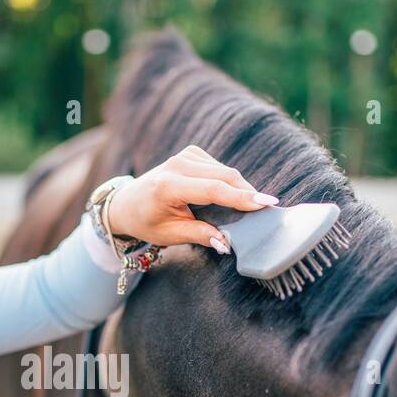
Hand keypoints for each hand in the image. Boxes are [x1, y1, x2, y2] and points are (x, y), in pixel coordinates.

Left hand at [104, 145, 277, 252]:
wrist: (127, 202)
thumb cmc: (147, 222)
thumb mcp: (170, 235)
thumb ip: (199, 235)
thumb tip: (228, 243)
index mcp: (168, 186)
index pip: (213, 190)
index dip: (242, 198)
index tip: (266, 203)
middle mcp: (177, 165)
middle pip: (225, 177)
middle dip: (248, 193)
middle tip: (268, 209)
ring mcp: (185, 155)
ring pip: (225, 171)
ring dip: (240, 188)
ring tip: (249, 207)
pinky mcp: (192, 153)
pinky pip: (220, 168)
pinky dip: (229, 182)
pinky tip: (229, 197)